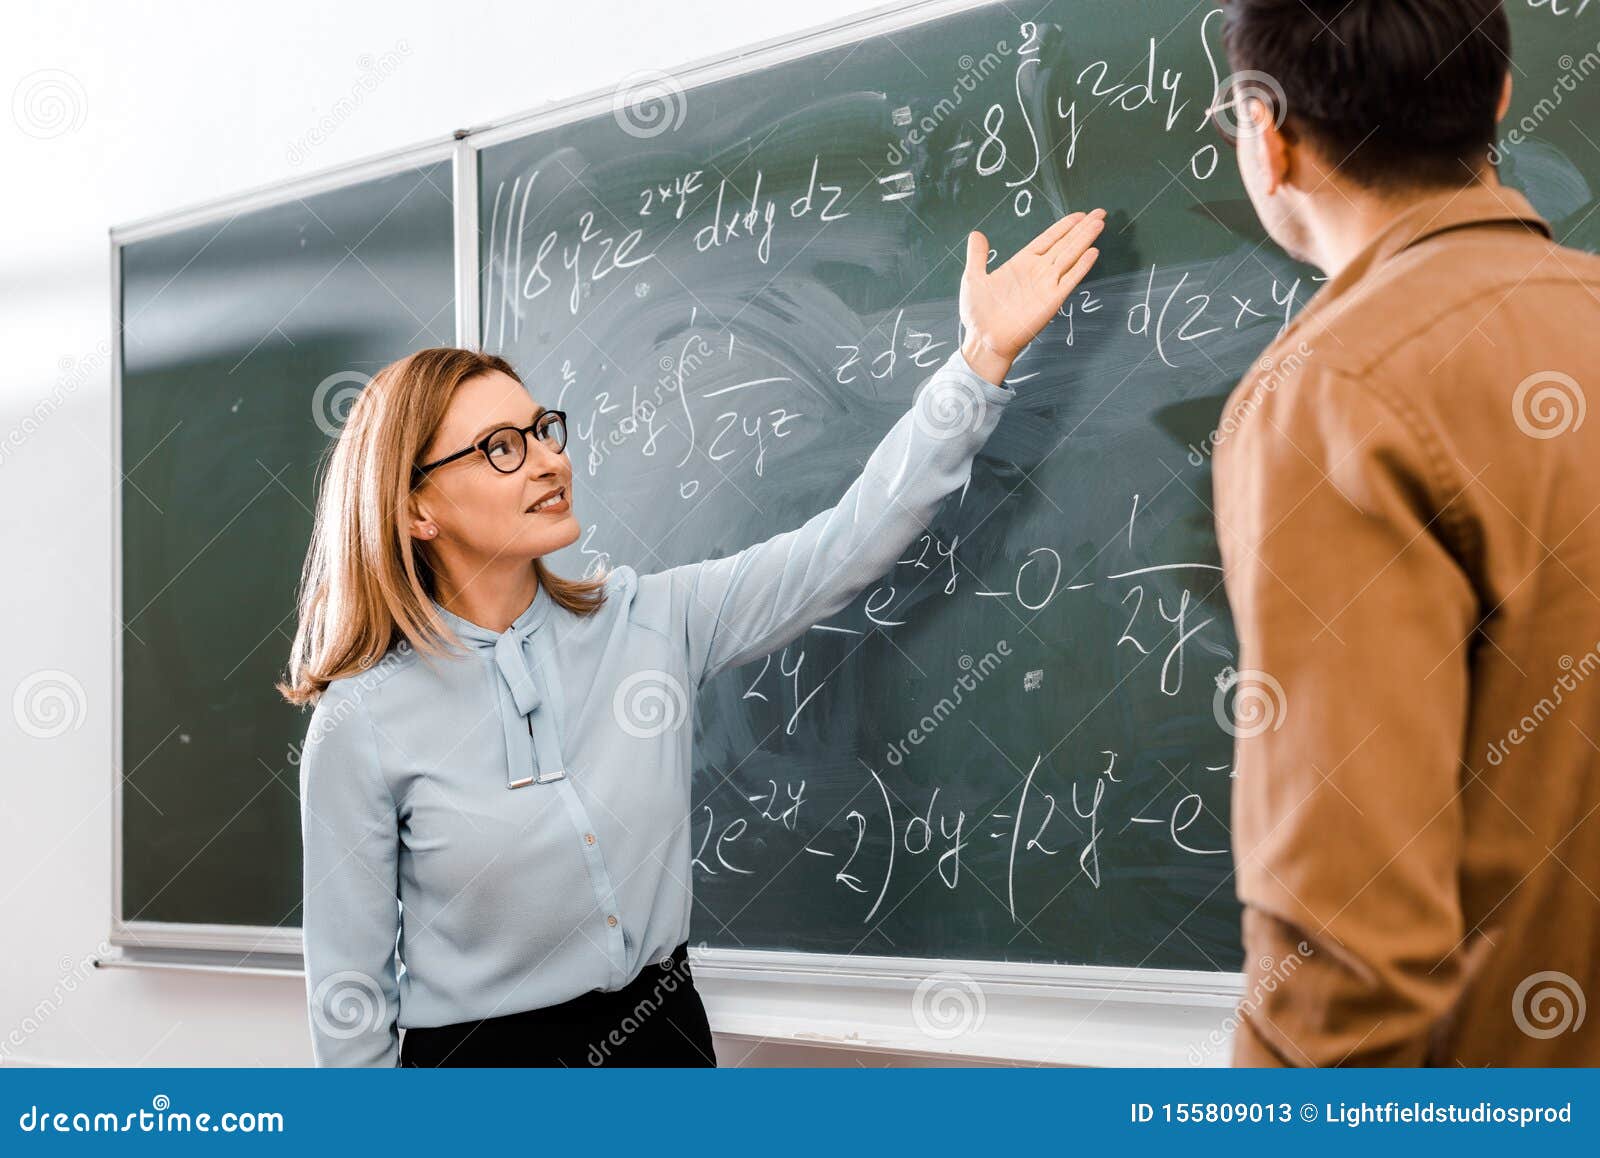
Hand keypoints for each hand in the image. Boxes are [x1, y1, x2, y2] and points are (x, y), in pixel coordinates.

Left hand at [958, 208, 1105, 384]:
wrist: (984, 340)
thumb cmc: (978, 313)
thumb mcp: (973, 278)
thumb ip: (977, 255)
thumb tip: (977, 234)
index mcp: (1021, 263)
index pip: (1048, 239)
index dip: (1064, 226)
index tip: (1079, 215)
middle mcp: (1038, 271)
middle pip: (1064, 244)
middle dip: (1082, 228)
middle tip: (1100, 212)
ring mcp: (1046, 285)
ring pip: (1070, 256)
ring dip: (1085, 239)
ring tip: (1099, 223)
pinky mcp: (1051, 300)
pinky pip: (1070, 279)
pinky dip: (1082, 266)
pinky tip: (1093, 252)